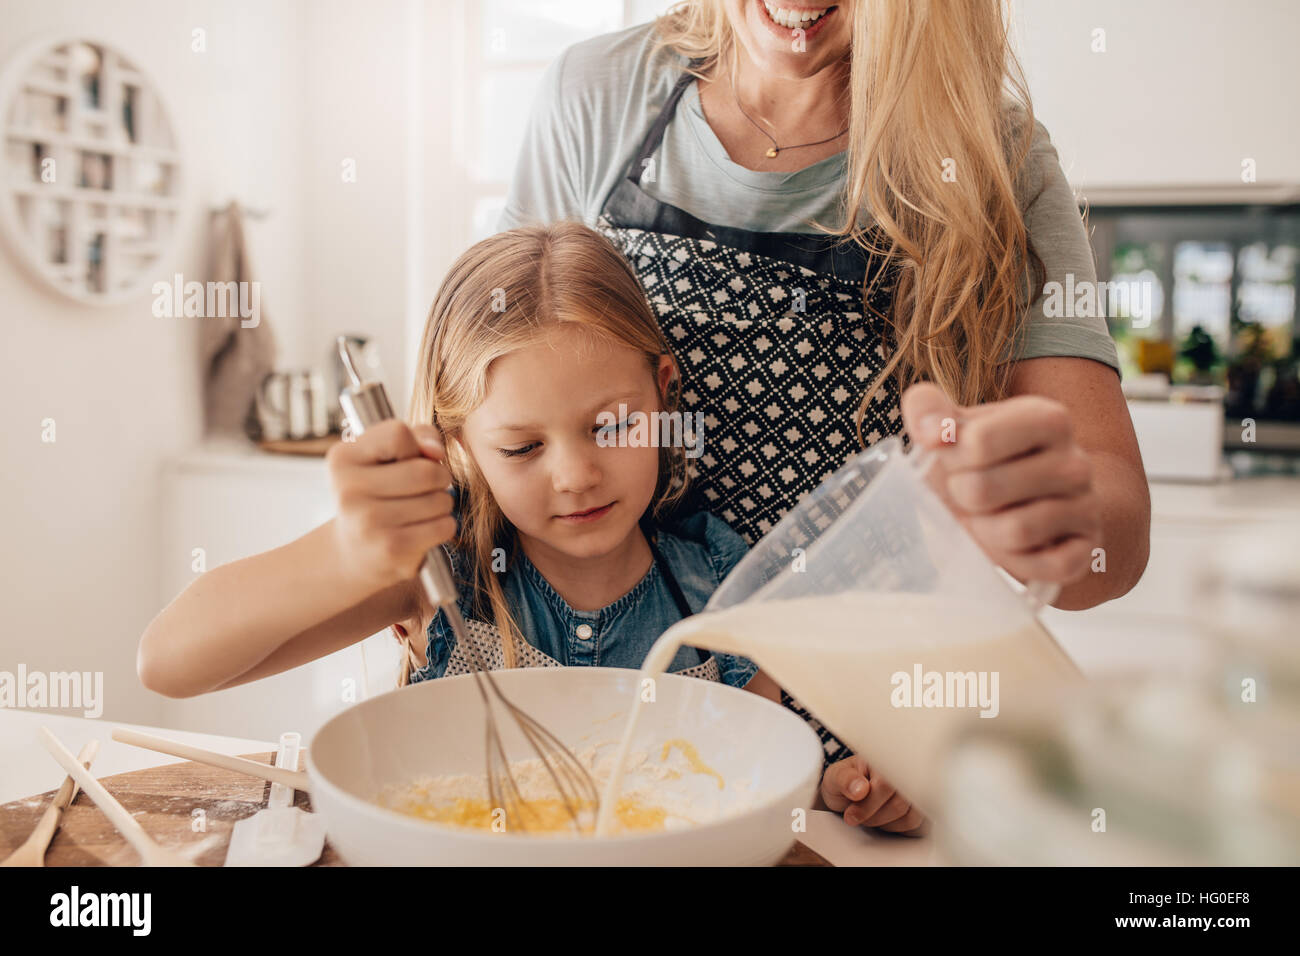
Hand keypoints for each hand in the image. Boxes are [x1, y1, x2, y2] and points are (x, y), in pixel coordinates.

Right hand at [327, 421, 455, 590]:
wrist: (354, 551)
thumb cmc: (378, 492)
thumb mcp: (386, 456)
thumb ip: (417, 437)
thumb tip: (436, 451)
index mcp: (343, 458)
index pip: (398, 434)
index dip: (416, 446)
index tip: (410, 460)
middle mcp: (349, 490)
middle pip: (425, 470)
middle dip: (440, 476)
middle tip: (430, 486)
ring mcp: (369, 522)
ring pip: (439, 500)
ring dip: (443, 503)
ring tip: (424, 509)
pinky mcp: (391, 549)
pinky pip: (443, 526)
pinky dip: (444, 525)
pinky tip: (425, 528)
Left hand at [820, 756, 926, 834]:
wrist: (848, 793)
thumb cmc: (843, 782)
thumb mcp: (835, 777)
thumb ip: (844, 780)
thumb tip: (860, 789)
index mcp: (883, 758)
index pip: (885, 785)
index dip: (867, 805)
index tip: (851, 815)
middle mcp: (904, 770)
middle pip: (899, 804)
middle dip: (873, 815)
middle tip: (855, 815)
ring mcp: (915, 787)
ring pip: (909, 816)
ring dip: (884, 823)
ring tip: (869, 814)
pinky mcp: (920, 805)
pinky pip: (915, 825)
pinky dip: (895, 827)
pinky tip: (883, 818)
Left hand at [901, 382, 1100, 587]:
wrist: (1029, 504)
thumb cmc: (985, 464)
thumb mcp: (956, 430)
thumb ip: (929, 411)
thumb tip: (930, 430)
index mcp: (1047, 419)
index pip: (977, 442)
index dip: (952, 458)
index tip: (958, 459)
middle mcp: (1075, 461)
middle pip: (984, 489)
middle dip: (963, 497)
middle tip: (970, 493)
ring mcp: (1087, 506)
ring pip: (1015, 531)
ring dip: (985, 531)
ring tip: (988, 518)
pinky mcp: (1088, 549)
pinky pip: (1045, 566)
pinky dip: (1016, 561)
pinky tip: (1013, 546)